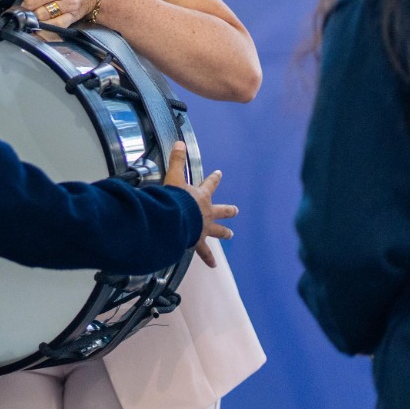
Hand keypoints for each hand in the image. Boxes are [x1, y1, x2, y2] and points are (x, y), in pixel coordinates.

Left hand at [0, 0, 99, 25]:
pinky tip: (39, 25)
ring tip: (40, 7)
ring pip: (38, 15)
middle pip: (30, 2)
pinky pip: (51, 27)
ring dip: (33, 14)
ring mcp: (66, 4)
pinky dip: (41, 28)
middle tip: (26, 1)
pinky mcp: (71, 17)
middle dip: (23, 4)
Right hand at [162, 142, 236, 267]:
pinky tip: (213, 266)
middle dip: (228, 211)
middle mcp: (206, 213)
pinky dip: (209, 259)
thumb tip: (180, 143)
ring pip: (217, 232)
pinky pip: (205, 252)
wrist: (175, 220)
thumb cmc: (175, 199)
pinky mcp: (197, 241)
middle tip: (235, 211)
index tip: (220, 174)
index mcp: (201, 197)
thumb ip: (176, 160)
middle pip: (221, 211)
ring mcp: (203, 228)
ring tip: (230, 236)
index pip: (210, 184)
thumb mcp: (174, 177)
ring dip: (224, 233)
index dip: (214, 178)